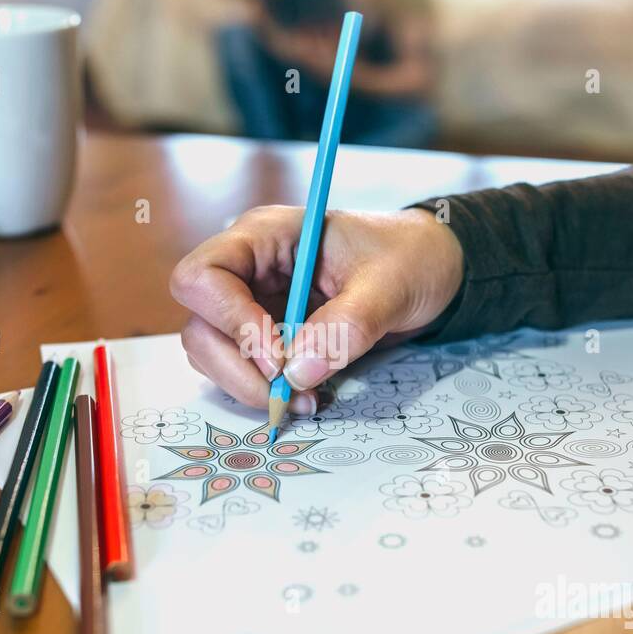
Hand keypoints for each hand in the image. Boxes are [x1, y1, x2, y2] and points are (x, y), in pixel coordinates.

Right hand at [170, 206, 463, 412]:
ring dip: (249, 385)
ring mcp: (253, 301)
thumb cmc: (410, 258)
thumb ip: (346, 326)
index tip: (277, 356)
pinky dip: (263, 389)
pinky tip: (306, 393)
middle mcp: (248, 267)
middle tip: (286, 393)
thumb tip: (298, 372)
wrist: (431, 269)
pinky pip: (239, 366)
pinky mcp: (265, 332)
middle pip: (200, 324)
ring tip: (304, 397)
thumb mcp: (390, 287)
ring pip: (211, 352)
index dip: (230, 321)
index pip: (204, 275)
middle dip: (237, 367)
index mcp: (267, 236)